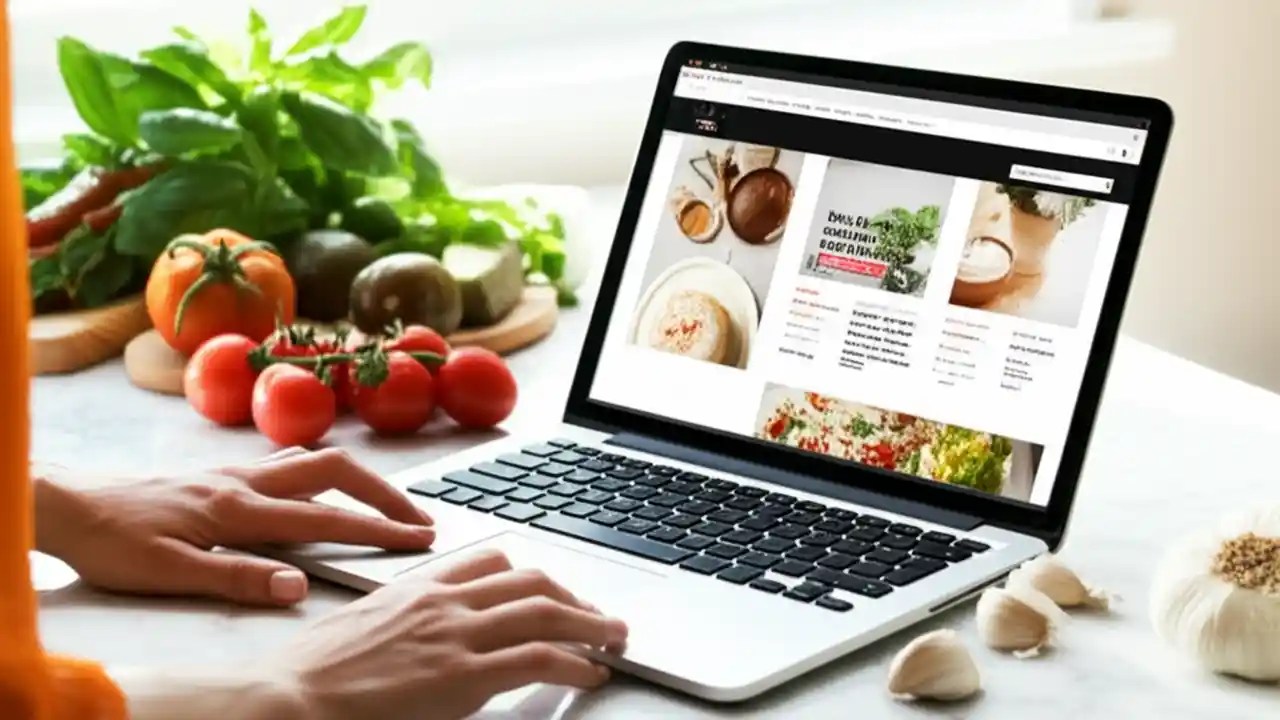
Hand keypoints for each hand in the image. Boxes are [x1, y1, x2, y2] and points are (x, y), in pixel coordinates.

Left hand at [35, 448, 433, 605]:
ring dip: (357, 479)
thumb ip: (237, 577)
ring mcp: (232, 473)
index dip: (378, 529)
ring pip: (311, 460)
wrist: (67, 502)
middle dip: (384, 494)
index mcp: (238, 510)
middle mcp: (243, 482)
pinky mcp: (218, 475)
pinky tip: (319, 488)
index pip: (325, 518)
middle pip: (334, 471)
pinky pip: (286, 462)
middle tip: (420, 519)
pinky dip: (321, 472)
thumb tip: (298, 585)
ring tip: (386, 502)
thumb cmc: (112, 542)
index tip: (420, 540)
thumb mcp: (169, 573)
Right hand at [266, 549, 627, 719]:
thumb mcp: (362, 628)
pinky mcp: (463, 675)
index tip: (552, 591)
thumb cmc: (310, 674)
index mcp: (417, 586)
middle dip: (573, 595)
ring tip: (614, 638)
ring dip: (591, 624)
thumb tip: (426, 639)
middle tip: (597, 616)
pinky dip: (575, 662)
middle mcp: (443, 601)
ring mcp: (455, 634)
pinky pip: (538, 657)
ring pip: (546, 611)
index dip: (532, 575)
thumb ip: (404, 622)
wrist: (286, 697)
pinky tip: (590, 672)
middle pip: (530, 580)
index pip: (490, 560)